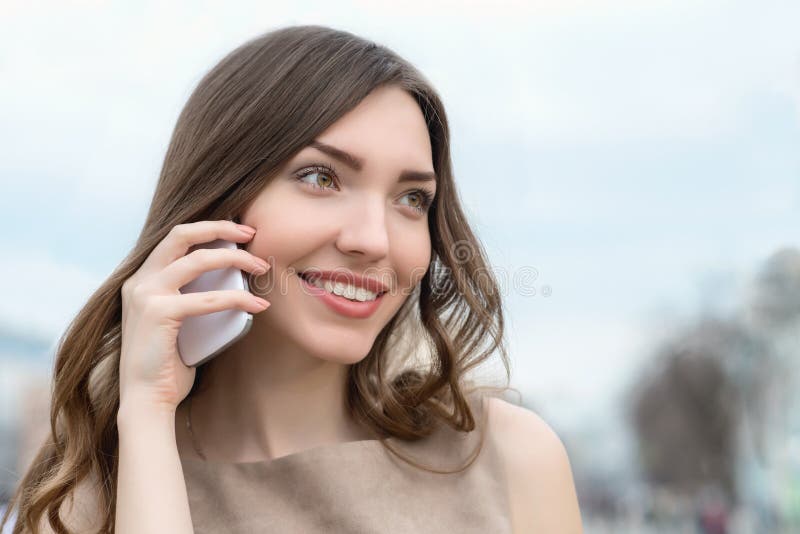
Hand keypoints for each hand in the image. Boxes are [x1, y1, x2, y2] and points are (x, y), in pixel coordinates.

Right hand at [118, 220, 269, 412]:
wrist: (146, 399)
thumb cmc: (167, 362)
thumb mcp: (177, 319)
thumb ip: (191, 294)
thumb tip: (231, 278)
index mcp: (142, 278)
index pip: (175, 238)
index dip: (209, 228)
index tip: (239, 233)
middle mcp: (139, 281)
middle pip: (181, 234)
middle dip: (220, 228)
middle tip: (251, 234)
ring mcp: (146, 295)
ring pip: (198, 260)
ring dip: (235, 259)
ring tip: (261, 268)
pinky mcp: (159, 313)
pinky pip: (209, 298)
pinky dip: (238, 299)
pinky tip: (258, 305)